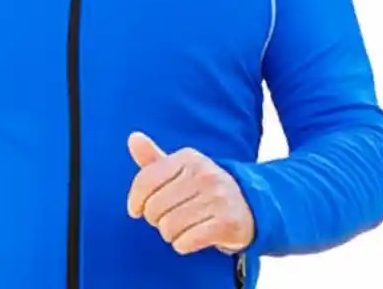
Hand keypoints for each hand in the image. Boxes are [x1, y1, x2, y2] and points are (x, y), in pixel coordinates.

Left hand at [126, 131, 254, 254]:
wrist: (249, 207)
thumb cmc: (205, 189)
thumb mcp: (181, 170)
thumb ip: (154, 159)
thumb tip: (133, 138)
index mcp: (189, 158)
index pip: (145, 180)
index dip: (135, 200)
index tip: (137, 210)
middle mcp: (204, 174)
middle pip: (154, 208)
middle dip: (157, 219)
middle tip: (171, 217)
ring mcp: (217, 198)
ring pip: (168, 227)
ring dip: (171, 234)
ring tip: (184, 226)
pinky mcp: (226, 223)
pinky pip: (185, 242)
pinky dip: (184, 244)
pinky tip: (194, 236)